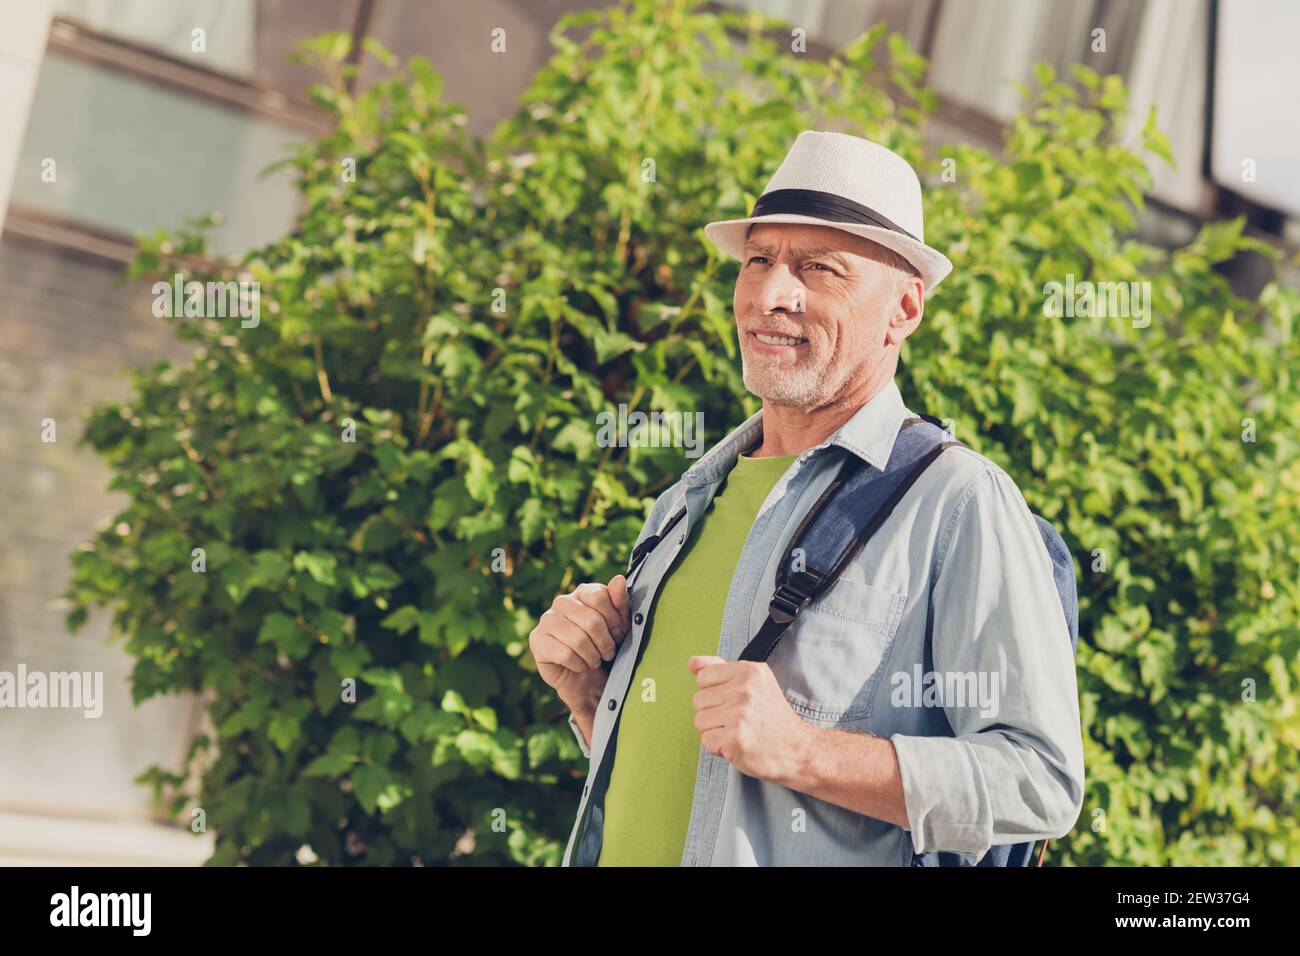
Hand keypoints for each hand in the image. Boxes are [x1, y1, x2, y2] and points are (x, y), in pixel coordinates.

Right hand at [529, 574, 631, 712]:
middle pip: (591, 620)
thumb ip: (621, 601)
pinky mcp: (537, 640)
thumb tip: (619, 579)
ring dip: (592, 656)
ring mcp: (547, 620)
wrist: (587, 678)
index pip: (599, 596)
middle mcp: (561, 602)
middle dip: (605, 642)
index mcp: (582, 592)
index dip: (614, 620)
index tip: (618, 632)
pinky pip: (565, 654)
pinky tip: (579, 665)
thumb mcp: (620, 624)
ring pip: (578, 639)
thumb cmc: (603, 646)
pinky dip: (578, 665)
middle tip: (608, 653)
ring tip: (594, 660)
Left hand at [688, 655, 811, 782]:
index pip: (703, 677)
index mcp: (748, 670)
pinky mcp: (734, 740)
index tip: (733, 700)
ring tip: (738, 731)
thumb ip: (719, 668)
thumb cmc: (771, 715)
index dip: (714, 692)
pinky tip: (737, 744)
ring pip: (699, 721)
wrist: (796, 749)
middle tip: (738, 719)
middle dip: (713, 713)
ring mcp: (739, 715)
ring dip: (714, 731)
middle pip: (698, 700)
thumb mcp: (752, 681)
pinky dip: (718, 747)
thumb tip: (692, 663)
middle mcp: (744, 690)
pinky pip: (706, 741)